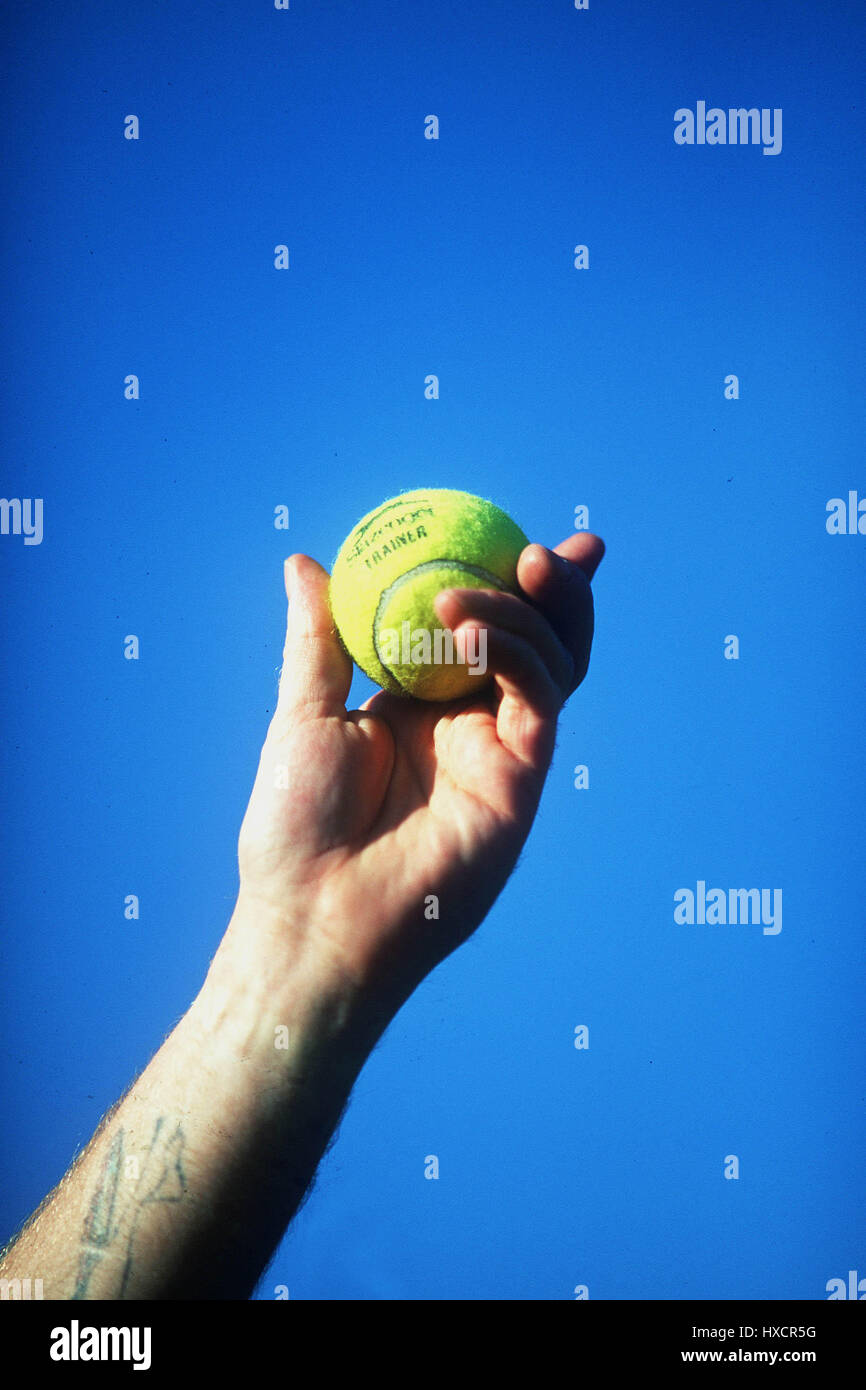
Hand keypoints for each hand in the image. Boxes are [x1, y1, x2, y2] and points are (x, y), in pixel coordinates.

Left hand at [233, 532, 604, 1026]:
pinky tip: (471, 629)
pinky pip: (538, 700)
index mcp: (425, 706)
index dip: (509, 584)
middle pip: (540, 641)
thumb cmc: (297, 824)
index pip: (484, 630)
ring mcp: (503, 752)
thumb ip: (320, 640)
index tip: (518, 533)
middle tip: (545, 549)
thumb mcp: (306, 714)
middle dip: (556, 590)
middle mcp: (474, 725)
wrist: (314, 911)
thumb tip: (304, 562)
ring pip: (554, 663)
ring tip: (485, 580)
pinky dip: (517, 651)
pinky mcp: (521, 781)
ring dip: (532, 611)